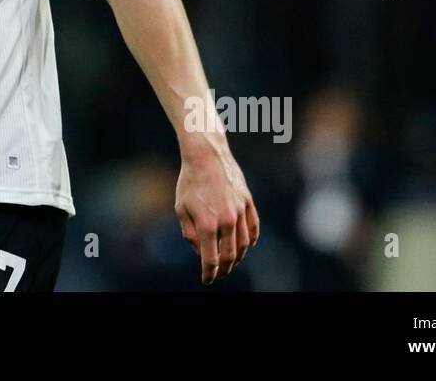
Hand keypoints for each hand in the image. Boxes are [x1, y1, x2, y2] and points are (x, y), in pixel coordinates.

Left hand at [175, 145, 259, 284]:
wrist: (207, 155)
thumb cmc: (189, 181)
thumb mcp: (181, 208)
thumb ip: (189, 233)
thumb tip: (200, 251)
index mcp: (207, 224)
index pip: (210, 259)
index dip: (209, 273)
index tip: (206, 279)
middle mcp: (227, 220)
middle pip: (230, 256)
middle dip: (224, 270)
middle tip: (218, 274)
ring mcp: (240, 211)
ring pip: (244, 244)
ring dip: (237, 257)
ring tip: (230, 262)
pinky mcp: (248, 202)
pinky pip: (254, 228)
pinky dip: (251, 241)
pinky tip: (246, 246)